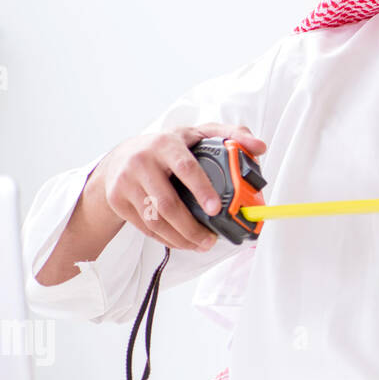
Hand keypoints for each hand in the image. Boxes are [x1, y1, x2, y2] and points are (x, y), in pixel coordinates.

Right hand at [93, 123, 266, 252]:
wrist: (121, 157)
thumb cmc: (168, 146)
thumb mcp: (197, 134)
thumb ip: (231, 135)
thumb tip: (260, 147)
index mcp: (166, 144)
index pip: (185, 167)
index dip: (201, 189)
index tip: (216, 208)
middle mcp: (142, 162)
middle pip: (167, 203)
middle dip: (192, 227)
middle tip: (211, 239)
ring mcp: (126, 183)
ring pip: (155, 220)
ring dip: (180, 238)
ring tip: (201, 244)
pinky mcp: (118, 201)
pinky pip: (144, 228)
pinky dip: (166, 239)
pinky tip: (182, 242)